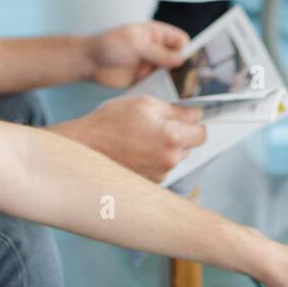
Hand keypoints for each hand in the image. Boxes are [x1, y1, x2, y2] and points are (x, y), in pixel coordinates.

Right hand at [53, 95, 205, 181]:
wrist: (85, 146)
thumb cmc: (111, 122)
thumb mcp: (145, 103)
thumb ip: (177, 110)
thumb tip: (197, 114)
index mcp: (172, 138)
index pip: (202, 134)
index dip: (195, 124)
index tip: (186, 119)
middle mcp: (169, 160)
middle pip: (189, 147)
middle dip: (179, 135)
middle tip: (156, 125)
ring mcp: (159, 175)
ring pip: (174, 158)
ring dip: (165, 148)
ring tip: (140, 138)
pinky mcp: (148, 183)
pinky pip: (161, 168)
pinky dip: (153, 159)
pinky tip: (136, 150)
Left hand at [84, 21, 188, 88]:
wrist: (89, 62)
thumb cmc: (108, 44)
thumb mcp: (135, 44)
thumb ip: (157, 52)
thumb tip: (180, 59)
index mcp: (156, 34)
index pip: (180, 40)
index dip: (188, 50)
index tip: (194, 61)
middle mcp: (156, 50)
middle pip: (179, 58)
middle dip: (185, 68)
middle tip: (193, 79)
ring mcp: (151, 65)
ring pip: (171, 74)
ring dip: (176, 81)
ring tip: (185, 91)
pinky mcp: (144, 80)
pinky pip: (159, 85)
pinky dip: (165, 90)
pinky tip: (170, 97)